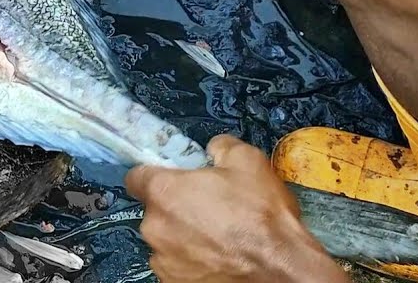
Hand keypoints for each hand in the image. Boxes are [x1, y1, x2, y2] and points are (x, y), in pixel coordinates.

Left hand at [125, 135, 348, 282]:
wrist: (281, 268)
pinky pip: (176, 263)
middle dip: (176, 207)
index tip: (168, 178)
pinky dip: (191, 260)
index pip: (136, 177)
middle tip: (207, 208)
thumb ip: (220, 147)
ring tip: (217, 235)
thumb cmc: (262, 218)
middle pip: (156, 210)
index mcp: (164, 191)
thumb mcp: (248, 161)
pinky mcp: (174, 281)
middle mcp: (155, 226)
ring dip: (183, 235)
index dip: (153, 175)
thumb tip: (215, 148)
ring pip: (166, 238)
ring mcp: (163, 257)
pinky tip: (217, 256)